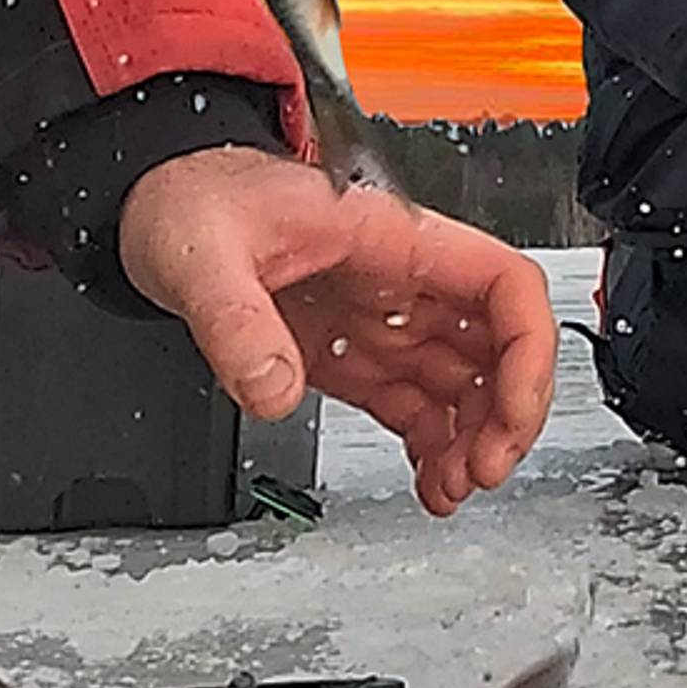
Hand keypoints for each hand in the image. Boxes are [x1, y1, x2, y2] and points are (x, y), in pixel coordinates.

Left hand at [116, 146, 554, 517]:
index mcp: (392, 239)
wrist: (158, 200)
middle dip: (504, 413)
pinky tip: (427, 477)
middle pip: (495, 345)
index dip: (527, 353)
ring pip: (461, 381)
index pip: (503, 286)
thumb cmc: (194, 198)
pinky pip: (413, 399)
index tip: (512, 415)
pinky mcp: (350, 349)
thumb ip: (237, 324)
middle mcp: (400, 278)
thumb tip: (275, 390)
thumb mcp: (205, 256)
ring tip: (451, 489)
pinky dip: (431, 443)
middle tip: (480, 471)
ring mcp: (379, 315)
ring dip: (470, 439)